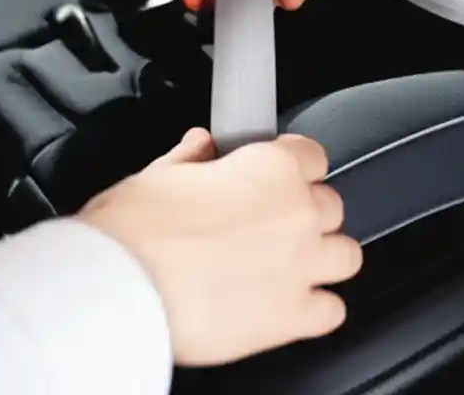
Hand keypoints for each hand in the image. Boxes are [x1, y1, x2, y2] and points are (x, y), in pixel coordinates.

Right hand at [77, 128, 362, 366]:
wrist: (117, 288)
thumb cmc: (131, 231)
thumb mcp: (156, 176)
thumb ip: (190, 159)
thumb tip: (200, 147)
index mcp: (268, 168)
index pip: (312, 155)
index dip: (291, 167)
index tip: (275, 179)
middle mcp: (296, 213)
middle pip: (331, 205)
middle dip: (304, 213)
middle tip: (268, 225)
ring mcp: (300, 266)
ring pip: (346, 256)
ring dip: (322, 259)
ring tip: (286, 266)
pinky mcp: (293, 316)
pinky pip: (332, 311)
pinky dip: (315, 310)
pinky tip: (286, 306)